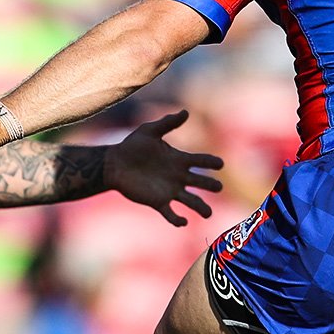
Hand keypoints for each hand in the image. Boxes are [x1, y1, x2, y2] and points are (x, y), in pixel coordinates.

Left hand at [104, 109, 222, 225]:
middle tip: (218, 187)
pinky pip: (171, 213)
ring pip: (191, 201)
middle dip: (211, 185)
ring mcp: (170, 191)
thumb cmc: (132, 146)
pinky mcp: (158, 202)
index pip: (200, 161)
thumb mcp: (149, 131)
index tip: (220, 164)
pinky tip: (182, 221)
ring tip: (208, 214)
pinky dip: (177, 219)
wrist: (114, 164)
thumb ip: (167, 123)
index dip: (211, 163)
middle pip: (201, 183)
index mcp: (179, 159)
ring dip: (201, 208)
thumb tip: (186, 112)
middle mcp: (178, 176)